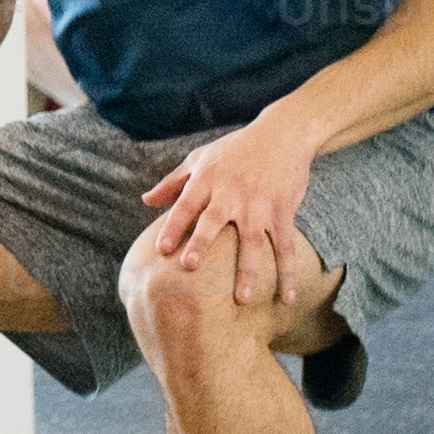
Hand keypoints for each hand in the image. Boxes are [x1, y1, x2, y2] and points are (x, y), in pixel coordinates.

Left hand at [142, 113, 322, 311]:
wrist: (283, 134)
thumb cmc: (235, 149)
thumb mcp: (201, 158)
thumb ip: (173, 182)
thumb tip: (146, 201)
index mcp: (208, 179)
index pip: (185, 204)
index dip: (173, 226)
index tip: (161, 249)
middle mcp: (231, 192)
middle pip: (214, 221)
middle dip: (202, 243)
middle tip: (190, 266)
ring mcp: (259, 204)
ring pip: (252, 241)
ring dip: (248, 270)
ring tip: (241, 299)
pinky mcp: (282, 211)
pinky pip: (285, 246)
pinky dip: (287, 272)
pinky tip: (286, 298)